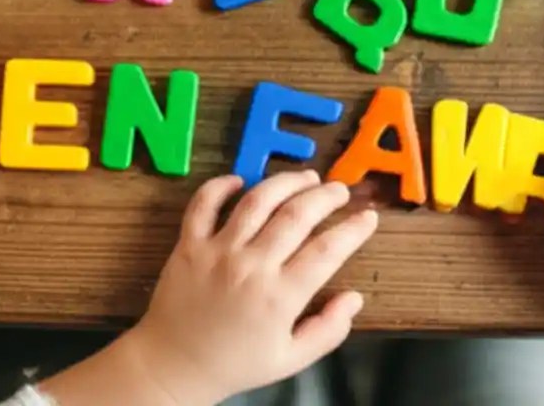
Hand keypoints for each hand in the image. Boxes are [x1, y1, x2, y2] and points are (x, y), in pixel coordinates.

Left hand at [121, 171, 378, 404]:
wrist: (175, 365)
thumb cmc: (236, 363)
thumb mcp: (291, 359)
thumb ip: (328, 330)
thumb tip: (354, 298)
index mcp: (281, 295)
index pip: (328, 250)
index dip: (353, 229)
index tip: (368, 217)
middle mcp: (252, 266)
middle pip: (297, 215)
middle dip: (326, 196)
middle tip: (340, 190)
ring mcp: (218, 251)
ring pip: (257, 200)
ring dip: (286, 182)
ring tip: (306, 177)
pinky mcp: (189, 244)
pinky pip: (203, 204)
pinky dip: (220, 185)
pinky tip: (240, 180)